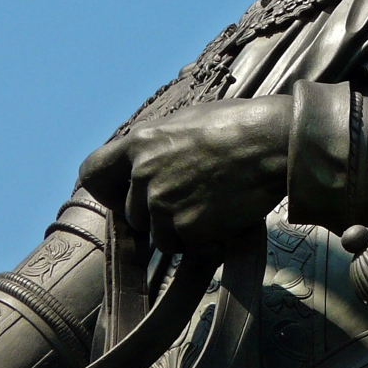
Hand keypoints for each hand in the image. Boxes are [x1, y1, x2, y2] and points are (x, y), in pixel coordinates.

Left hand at [79, 96, 293, 252]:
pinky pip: (184, 246)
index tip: (125, 197)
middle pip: (133, 213)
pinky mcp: (184, 227)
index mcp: (140, 143)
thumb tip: (144, 162)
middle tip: (194, 199)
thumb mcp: (187, 121)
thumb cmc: (239, 125)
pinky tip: (224, 215)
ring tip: (214, 204)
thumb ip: (156, 145)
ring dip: (182, 229)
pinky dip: (202, 240)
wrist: (274, 143)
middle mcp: (143, 174)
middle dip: (158, 214)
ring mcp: (162, 203)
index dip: (108, 191)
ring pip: (159, 235)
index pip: (93, 173)